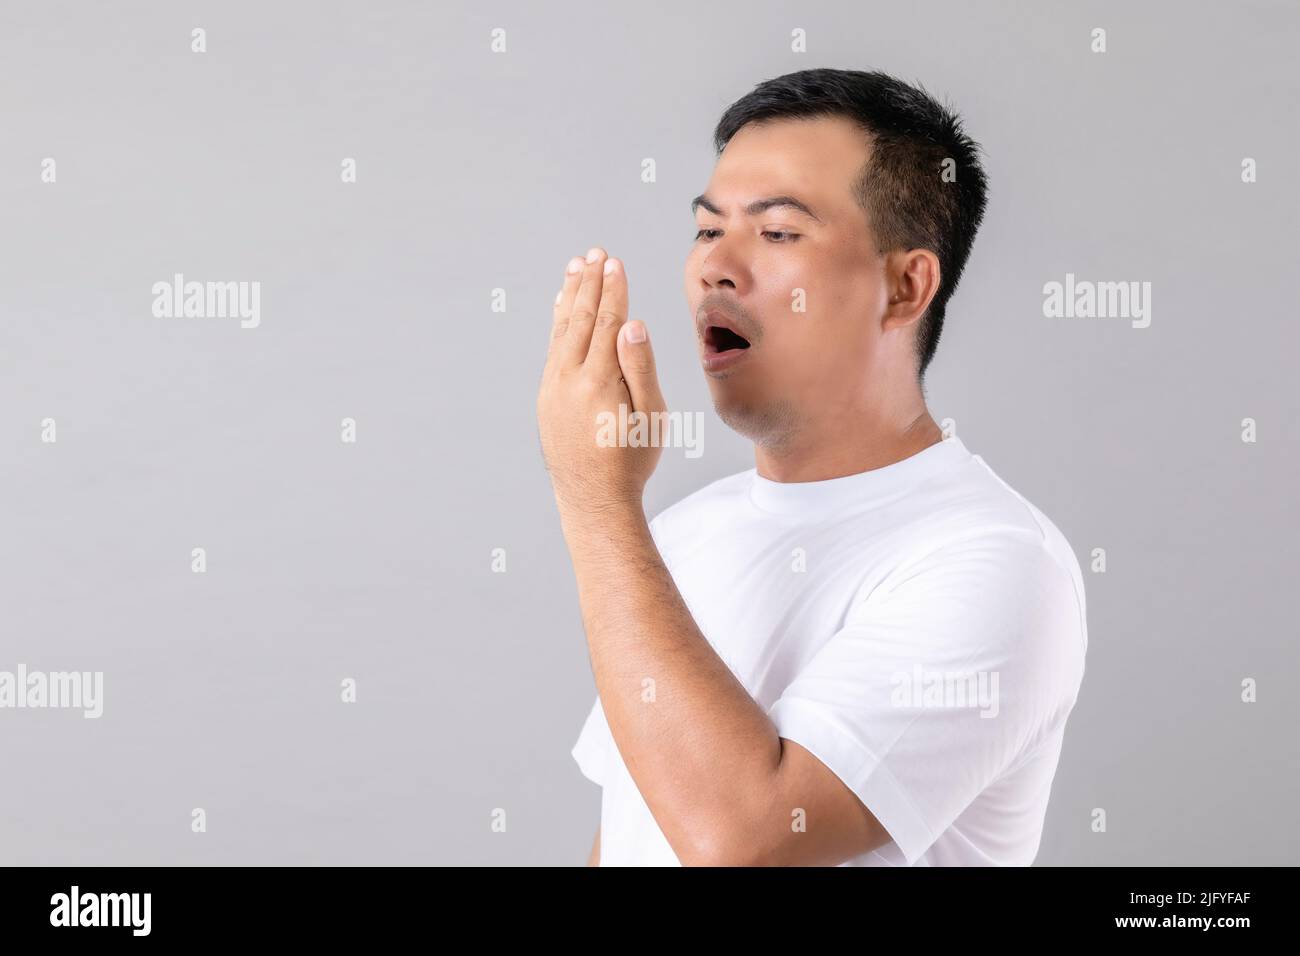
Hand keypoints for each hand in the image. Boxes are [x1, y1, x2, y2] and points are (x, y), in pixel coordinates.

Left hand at [537, 247, 667, 514]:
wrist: (592, 500)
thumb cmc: (630, 460)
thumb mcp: (650, 417)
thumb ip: (640, 367)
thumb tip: (632, 324)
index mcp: (599, 381)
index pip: (607, 322)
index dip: (612, 290)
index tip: (615, 262)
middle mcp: (569, 379)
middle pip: (581, 319)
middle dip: (590, 283)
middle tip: (595, 253)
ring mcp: (553, 387)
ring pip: (562, 331)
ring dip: (571, 296)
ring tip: (575, 267)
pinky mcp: (546, 397)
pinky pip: (552, 348)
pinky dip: (558, 323)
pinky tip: (562, 308)